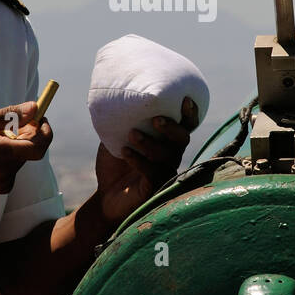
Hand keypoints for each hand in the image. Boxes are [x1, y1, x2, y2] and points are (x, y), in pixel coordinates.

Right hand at [0, 101, 51, 193]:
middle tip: (9, 121)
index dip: (45, 132)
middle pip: (28, 151)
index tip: (40, 118)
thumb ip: (9, 115)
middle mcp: (2, 171)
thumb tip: (34, 108)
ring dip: (13, 146)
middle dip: (26, 134)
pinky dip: (5, 158)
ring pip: (19, 159)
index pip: (38, 147)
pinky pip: (10, 169)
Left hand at [95, 97, 199, 221]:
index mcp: (165, 140)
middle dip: (171, 128)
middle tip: (155, 119)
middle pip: (182, 139)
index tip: (185, 99)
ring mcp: (164, 172)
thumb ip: (122, 121)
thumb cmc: (114, 164)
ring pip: (167, 156)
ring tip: (132, 134)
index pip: (184, 126)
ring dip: (150, 143)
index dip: (189, 114)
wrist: (105, 196)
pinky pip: (153, 172)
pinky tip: (125, 152)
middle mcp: (170, 155)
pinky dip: (139, 160)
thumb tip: (117, 98)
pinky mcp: (154, 187)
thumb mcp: (115, 137)